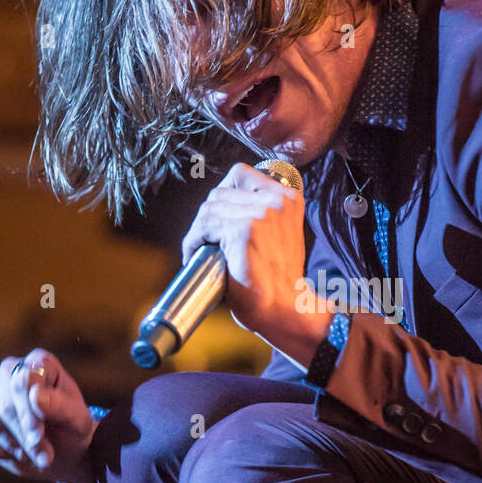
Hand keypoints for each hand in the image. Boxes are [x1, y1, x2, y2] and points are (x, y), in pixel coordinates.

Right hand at [0, 350, 97, 482]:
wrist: (64, 453)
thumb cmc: (73, 429)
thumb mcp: (78, 420)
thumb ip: (60, 406)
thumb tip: (33, 394)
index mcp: (39, 364)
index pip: (23, 380)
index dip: (29, 411)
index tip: (38, 434)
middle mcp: (11, 373)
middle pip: (6, 404)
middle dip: (25, 434)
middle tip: (44, 454)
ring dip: (15, 446)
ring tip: (36, 455)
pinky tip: (13, 455)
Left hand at [181, 163, 330, 365]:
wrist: (286, 308)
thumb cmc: (278, 279)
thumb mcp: (279, 234)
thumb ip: (261, 212)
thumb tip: (222, 202)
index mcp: (288, 198)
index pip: (240, 174)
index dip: (223, 192)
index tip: (218, 215)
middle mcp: (277, 201)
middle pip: (220, 193)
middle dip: (207, 216)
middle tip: (206, 241)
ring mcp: (260, 214)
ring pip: (209, 209)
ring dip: (198, 231)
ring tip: (199, 250)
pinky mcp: (242, 231)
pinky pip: (204, 227)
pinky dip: (193, 241)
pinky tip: (195, 254)